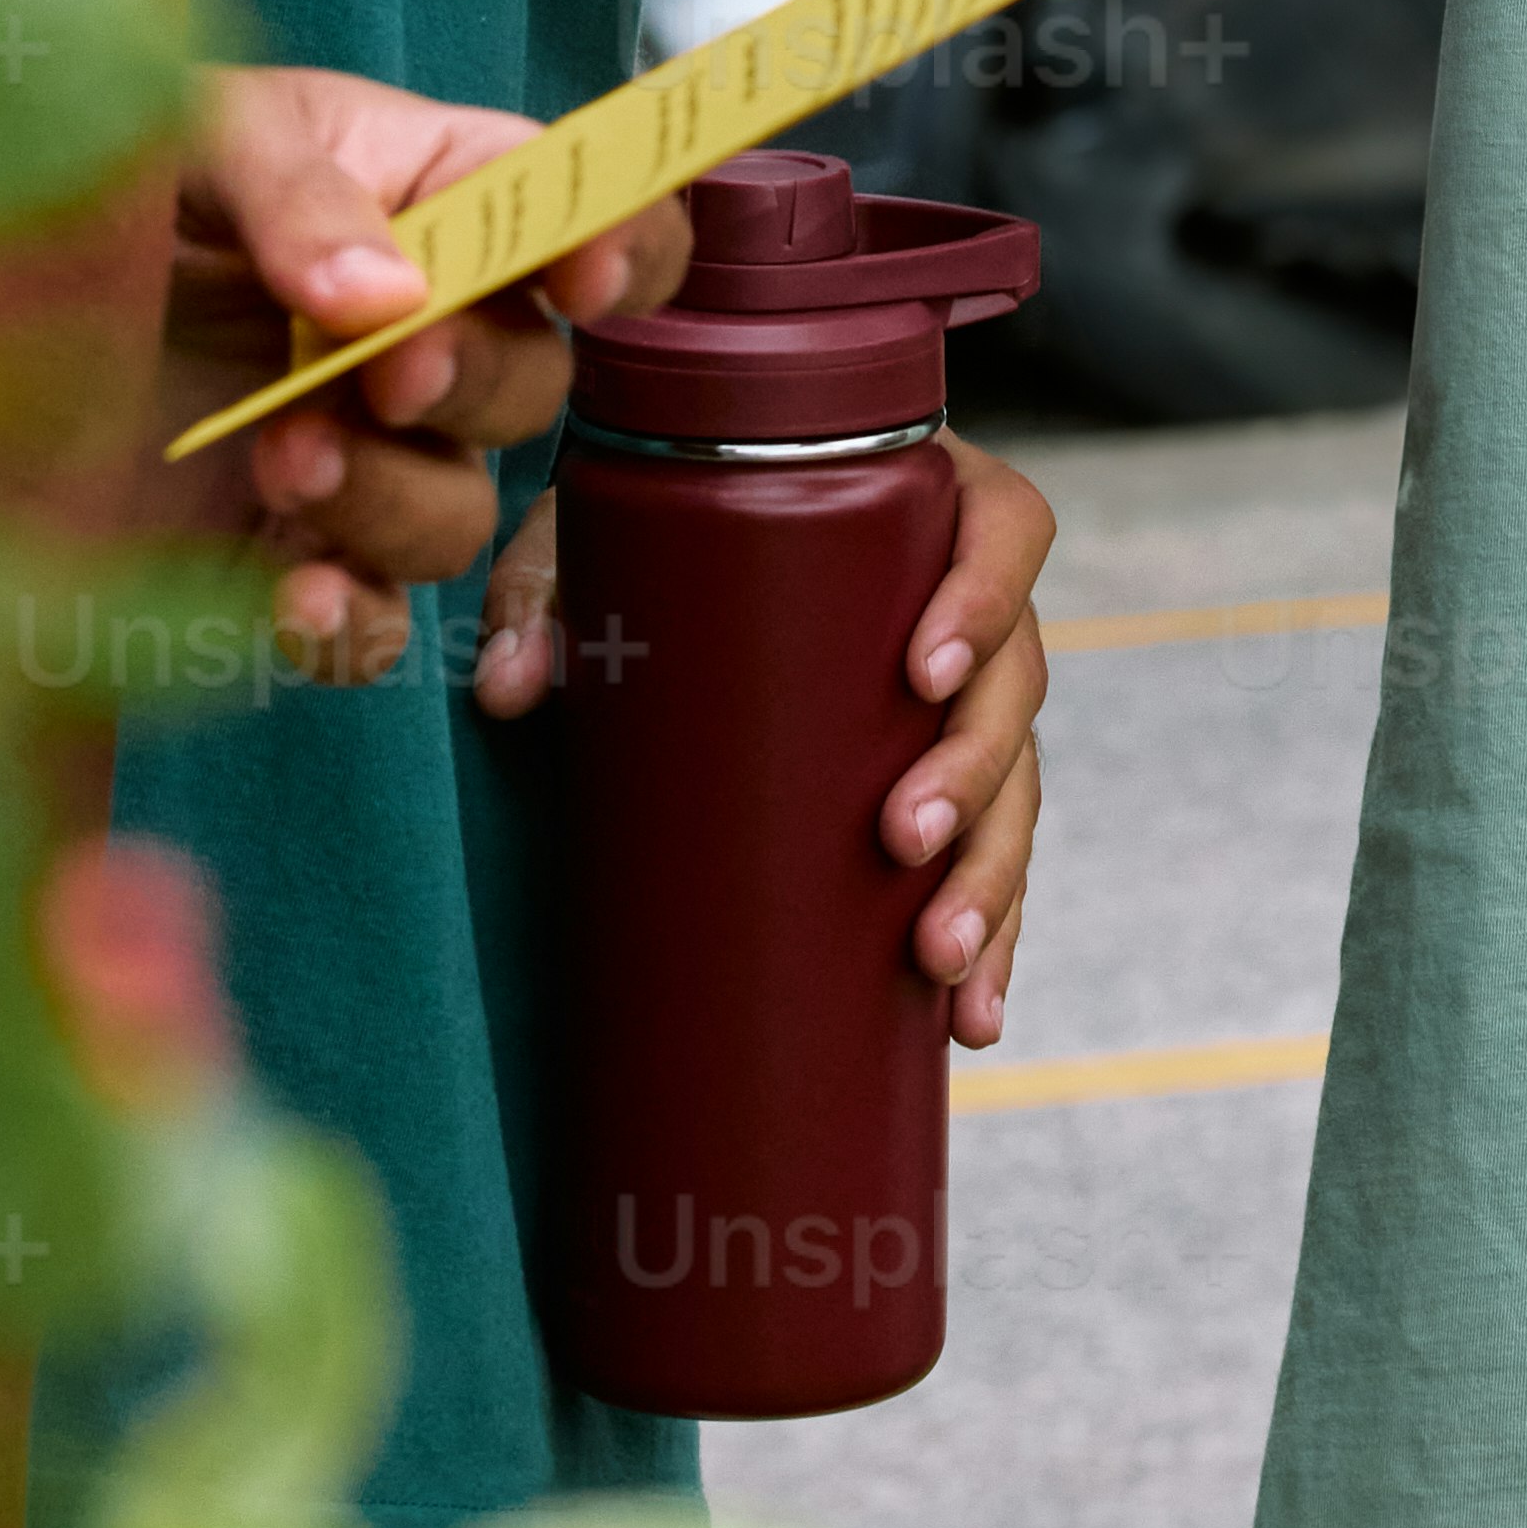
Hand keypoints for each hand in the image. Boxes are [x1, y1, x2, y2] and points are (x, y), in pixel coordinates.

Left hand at [155, 74, 693, 681]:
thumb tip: (389, 293)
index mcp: (430, 192)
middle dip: (475, 379)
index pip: (582, 213)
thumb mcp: (191, 134)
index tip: (583, 282)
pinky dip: (352, 622)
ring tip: (283, 455)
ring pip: (462, 514)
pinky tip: (293, 592)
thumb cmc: (97, 185)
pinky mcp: (282, 561)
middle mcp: (416, 333)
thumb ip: (297, 190)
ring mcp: (359, 458)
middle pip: (539, 380)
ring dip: (396, 497)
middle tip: (384, 372)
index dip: (627, 246)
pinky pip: (372, 628)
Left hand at [482, 430, 1055, 1045]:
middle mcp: (959, 607)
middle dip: (975, 773)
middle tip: (903, 839)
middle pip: (1016, 681)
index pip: (1004, 529)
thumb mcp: (594, 539)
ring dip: (993, 877)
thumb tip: (510, 690)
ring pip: (1016, 787)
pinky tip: (968, 1015)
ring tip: (940, 961)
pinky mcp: (934, 788)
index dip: (986, 599)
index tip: (924, 673)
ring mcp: (957, 706)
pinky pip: (991, 862)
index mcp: (915, 512)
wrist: (658, 574)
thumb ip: (544, 594)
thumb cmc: (647, 535)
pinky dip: (991, 937)